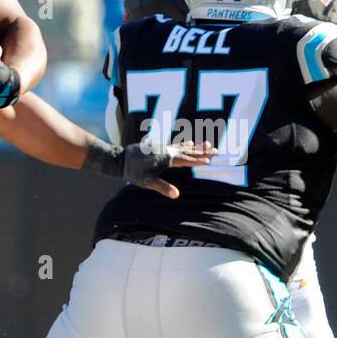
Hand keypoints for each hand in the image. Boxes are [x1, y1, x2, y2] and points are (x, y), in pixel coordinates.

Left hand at [83, 138, 214, 198]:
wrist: (120, 159)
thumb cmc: (133, 172)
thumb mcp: (148, 182)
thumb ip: (162, 187)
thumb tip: (176, 195)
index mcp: (166, 159)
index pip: (186, 160)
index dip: (197, 160)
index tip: (209, 160)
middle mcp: (166, 151)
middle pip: (188, 151)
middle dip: (202, 152)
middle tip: (216, 150)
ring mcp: (163, 148)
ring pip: (183, 147)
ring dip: (196, 147)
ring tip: (207, 144)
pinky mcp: (159, 147)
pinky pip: (176, 145)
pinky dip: (184, 144)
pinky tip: (189, 143)